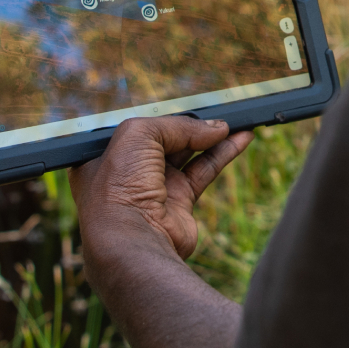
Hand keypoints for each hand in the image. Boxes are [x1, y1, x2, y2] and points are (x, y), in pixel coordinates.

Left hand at [70, 116, 254, 266]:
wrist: (133, 241)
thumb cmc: (120, 186)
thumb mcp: (138, 135)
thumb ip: (175, 125)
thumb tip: (213, 128)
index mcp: (106, 154)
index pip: (137, 128)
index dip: (160, 118)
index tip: (186, 106)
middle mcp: (130, 171)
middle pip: (166, 139)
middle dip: (191, 125)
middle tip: (218, 110)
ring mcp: (155, 187)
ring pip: (189, 152)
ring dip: (213, 136)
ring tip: (237, 120)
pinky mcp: (180, 202)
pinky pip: (205, 169)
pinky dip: (224, 152)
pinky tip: (242, 137)